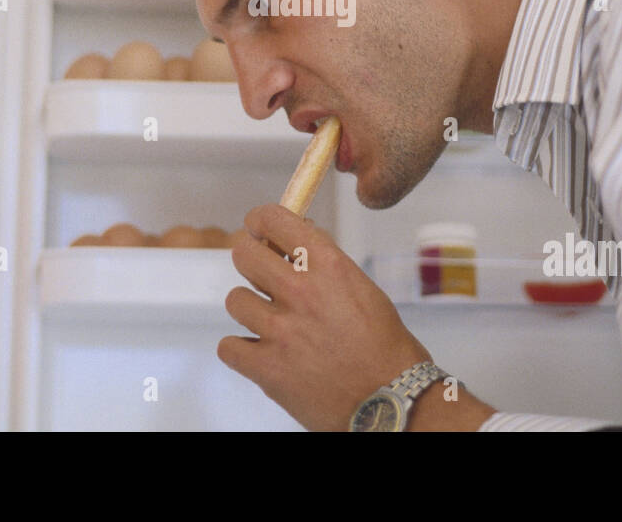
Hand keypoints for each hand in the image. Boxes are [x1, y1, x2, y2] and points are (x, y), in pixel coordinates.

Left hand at [218, 204, 430, 430]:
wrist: (392, 400)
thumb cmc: (385, 347)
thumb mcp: (361, 289)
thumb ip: (326, 267)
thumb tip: (295, 249)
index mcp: (329, 266)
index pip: (274, 220)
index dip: (260, 221)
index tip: (258, 228)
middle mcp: (301, 291)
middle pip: (244, 255)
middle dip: (251, 261)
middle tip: (261, 275)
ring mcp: (280, 330)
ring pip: (235, 300)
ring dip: (250, 309)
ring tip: (271, 323)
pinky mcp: (267, 367)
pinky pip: (229, 346)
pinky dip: (242, 350)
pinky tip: (262, 352)